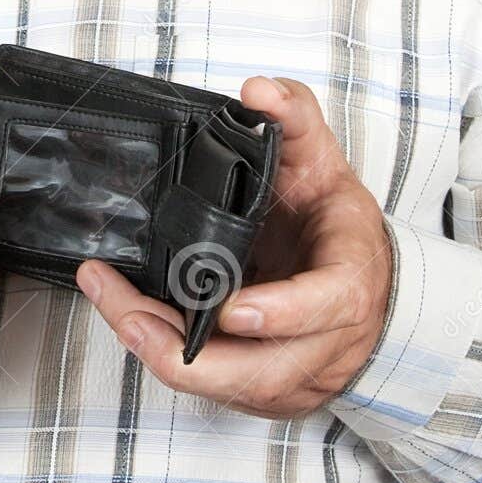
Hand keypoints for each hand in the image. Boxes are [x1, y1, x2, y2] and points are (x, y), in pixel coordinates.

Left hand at [77, 75, 390, 420]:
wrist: (367, 279)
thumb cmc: (340, 223)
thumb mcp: (324, 160)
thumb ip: (293, 117)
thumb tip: (258, 89)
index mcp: (347, 285)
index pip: (322, 307)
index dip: (279, 312)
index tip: (231, 307)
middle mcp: (326, 344)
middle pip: (260, 370)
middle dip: (185, 348)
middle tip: (126, 310)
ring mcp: (298, 377)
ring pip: (228, 386)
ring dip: (163, 351)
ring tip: (115, 308)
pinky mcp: (269, 393)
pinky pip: (215, 388)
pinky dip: (170, 357)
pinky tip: (133, 321)